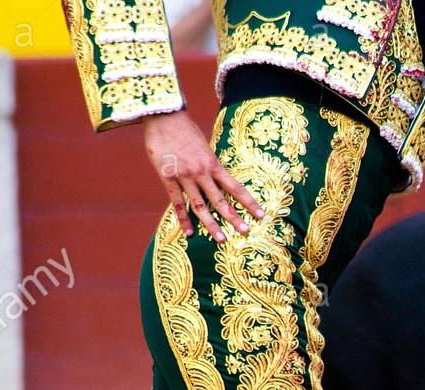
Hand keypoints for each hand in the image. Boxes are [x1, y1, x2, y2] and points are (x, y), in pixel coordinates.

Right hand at [142, 110, 263, 240]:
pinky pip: (177, 202)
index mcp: (213, 164)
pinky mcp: (168, 178)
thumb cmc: (185, 129)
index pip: (236, 187)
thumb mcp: (204, 146)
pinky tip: (190, 232)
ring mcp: (185, 176)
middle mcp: (202, 173)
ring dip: (211, 223)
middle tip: (245, 232)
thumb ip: (210, 163)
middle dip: (234, 217)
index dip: (249, 202)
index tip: (261, 215)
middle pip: (221, 200)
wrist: (163, 116)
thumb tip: (218, 177)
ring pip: (200, 205)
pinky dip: (183, 219)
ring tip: (221, 239)